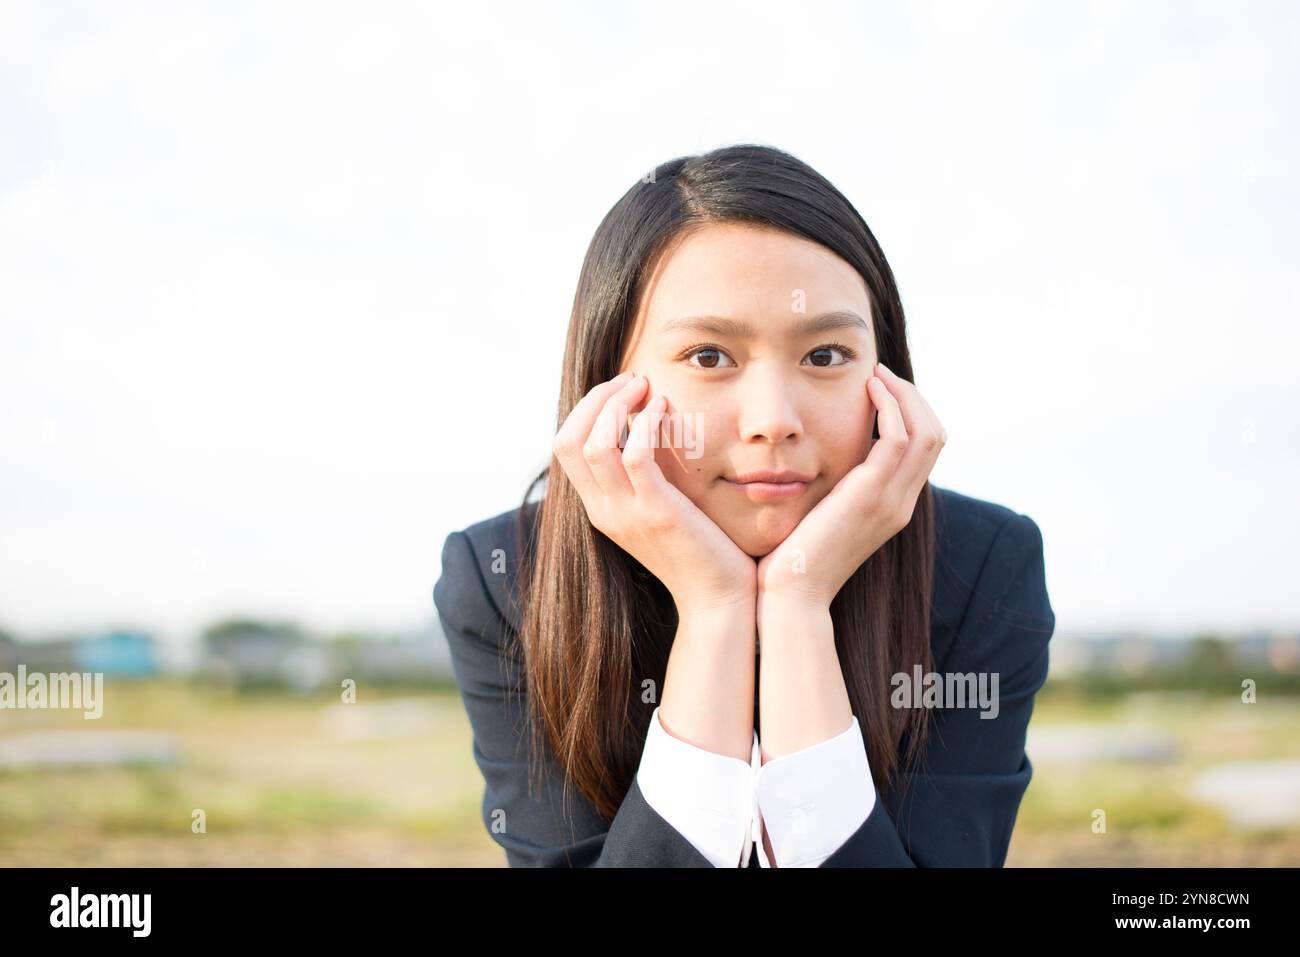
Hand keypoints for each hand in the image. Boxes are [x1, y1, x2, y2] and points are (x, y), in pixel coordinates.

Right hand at [552, 370, 757, 614]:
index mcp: (600, 508)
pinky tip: (666, 408)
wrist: (718, 599)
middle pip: (569, 440)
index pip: (566, 446)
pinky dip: (646, 422)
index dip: (589, 408)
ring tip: (647, 388)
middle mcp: (604, 511)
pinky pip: (634, 455)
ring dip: (618, 404)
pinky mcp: (657, 513)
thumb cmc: (700, 549)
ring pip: (595, 443)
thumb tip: (644, 427)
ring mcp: (627, 513)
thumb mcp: (659, 508)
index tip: (623, 389)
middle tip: (633, 380)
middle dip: (597, 398)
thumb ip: (645, 476)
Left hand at [756, 362, 946, 609]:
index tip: (880, 388)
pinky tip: (867, 389)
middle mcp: (902, 503)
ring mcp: (891, 501)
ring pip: (924, 431)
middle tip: (881, 373)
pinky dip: (889, 406)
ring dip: (903, 394)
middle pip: (934, 435)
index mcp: (894, 506)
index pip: (926, 448)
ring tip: (876, 374)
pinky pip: (897, 438)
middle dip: (912, 397)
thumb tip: (821, 458)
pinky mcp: (870, 496)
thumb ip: (834, 487)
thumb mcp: (822, 514)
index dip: (911, 412)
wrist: (790, 595)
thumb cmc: (792, 557)